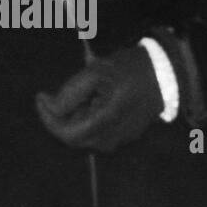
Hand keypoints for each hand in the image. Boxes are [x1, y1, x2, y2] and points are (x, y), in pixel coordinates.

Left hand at [34, 46, 162, 152]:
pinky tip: (90, 100)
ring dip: (71, 118)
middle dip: (59, 117)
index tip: (40, 96)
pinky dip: (84, 119)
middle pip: (73, 137)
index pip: (67, 134)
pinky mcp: (126, 135)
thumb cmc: (129, 67)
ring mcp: (122, 138)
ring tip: (78, 93)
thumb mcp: (95, 71)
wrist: (166, 72)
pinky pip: (97, 133)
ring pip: (84, 137)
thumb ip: (70, 92)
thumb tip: (48, 105)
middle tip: (56, 94)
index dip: (48, 117)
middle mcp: (114, 136)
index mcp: (108, 120)